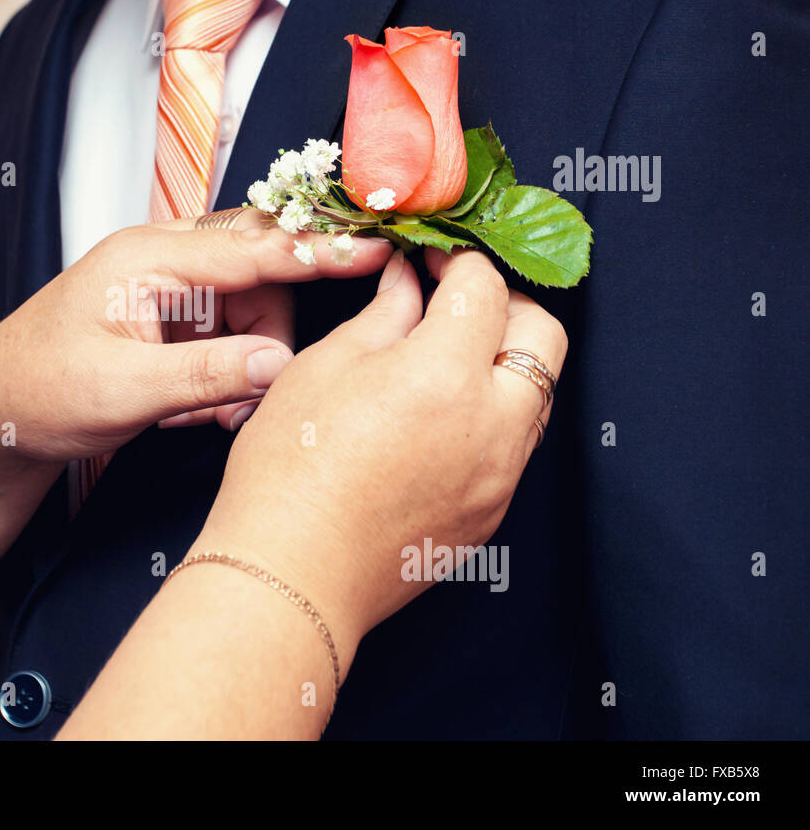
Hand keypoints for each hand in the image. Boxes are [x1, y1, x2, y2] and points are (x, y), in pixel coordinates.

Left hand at [0, 213, 394, 465]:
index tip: (377, 245)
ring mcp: (164, 288)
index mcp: (146, 259)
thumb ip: (207, 374)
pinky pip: (227, 332)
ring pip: (249, 307)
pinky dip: (229, 371)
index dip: (318, 249)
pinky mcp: (168, 319)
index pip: (252, 245)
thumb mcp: (122, 392)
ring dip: (249, 359)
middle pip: (260, 270)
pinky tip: (201, 408)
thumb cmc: (35, 393)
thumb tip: (281, 362)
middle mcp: (160, 260)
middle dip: (273, 327)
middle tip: (263, 385)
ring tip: (214, 413)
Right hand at [194, 247, 567, 668]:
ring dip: (503, 362)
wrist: (291, 573)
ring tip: (444, 359)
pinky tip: (437, 418)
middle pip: (543, 336)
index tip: (430, 260)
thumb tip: (407, 284)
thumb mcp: (323, 369)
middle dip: (505, 304)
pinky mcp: (491, 513)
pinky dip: (491, 415)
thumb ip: (382, 316)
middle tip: (454, 301)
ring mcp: (499, 475)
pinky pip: (514, 447)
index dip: (457, 260)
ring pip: (536, 394)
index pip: (484, 288)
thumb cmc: (289, 473)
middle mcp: (492, 424)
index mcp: (446, 374)